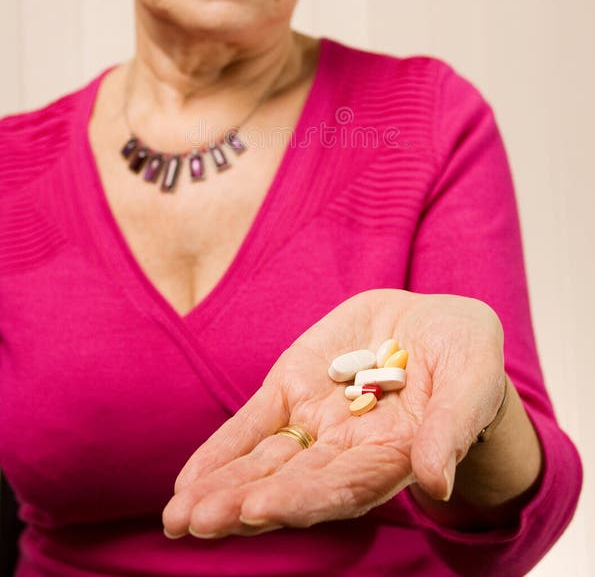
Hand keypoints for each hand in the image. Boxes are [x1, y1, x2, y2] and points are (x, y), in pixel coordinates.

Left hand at [162, 289, 505, 538]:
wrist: (436, 323)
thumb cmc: (467, 356)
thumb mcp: (471, 380)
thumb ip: (450, 428)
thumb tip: (436, 482)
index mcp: (392, 455)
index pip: (342, 486)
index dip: (302, 498)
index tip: (261, 510)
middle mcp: (346, 449)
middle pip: (290, 484)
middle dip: (241, 505)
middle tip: (195, 523)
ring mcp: (315, 420)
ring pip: (262, 461)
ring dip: (220, 488)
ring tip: (178, 516)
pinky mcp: (293, 388)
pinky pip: (253, 424)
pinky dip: (222, 451)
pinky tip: (188, 480)